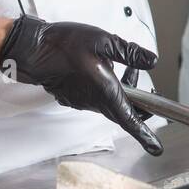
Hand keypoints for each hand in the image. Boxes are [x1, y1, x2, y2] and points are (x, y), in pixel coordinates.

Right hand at [0, 15, 162, 154]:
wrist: (32, 49)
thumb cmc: (63, 45)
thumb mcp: (104, 41)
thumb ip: (129, 52)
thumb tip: (151, 61)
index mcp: (104, 91)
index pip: (129, 119)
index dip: (144, 135)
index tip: (156, 148)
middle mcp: (93, 101)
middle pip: (122, 112)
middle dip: (139, 106)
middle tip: (152, 96)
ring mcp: (81, 101)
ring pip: (110, 103)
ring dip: (123, 93)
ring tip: (130, 72)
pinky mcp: (72, 96)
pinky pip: (96, 99)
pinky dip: (108, 89)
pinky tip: (107, 70)